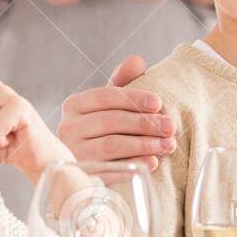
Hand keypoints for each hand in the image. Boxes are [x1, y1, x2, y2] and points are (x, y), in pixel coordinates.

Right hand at [57, 56, 175, 169]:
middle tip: (170, 127)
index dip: (134, 98)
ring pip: (111, 145)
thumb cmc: (104, 127)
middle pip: (110, 121)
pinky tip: (153, 163)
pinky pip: (110, 171)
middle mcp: (67, 128)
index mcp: (74, 104)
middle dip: (144, 123)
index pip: (105, 96)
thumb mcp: (111, 103)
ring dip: (143, 145)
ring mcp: (73, 153)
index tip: (159, 103)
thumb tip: (137, 60)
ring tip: (168, 145)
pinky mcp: (81, 175)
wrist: (88, 162)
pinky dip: (133, 165)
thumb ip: (123, 81)